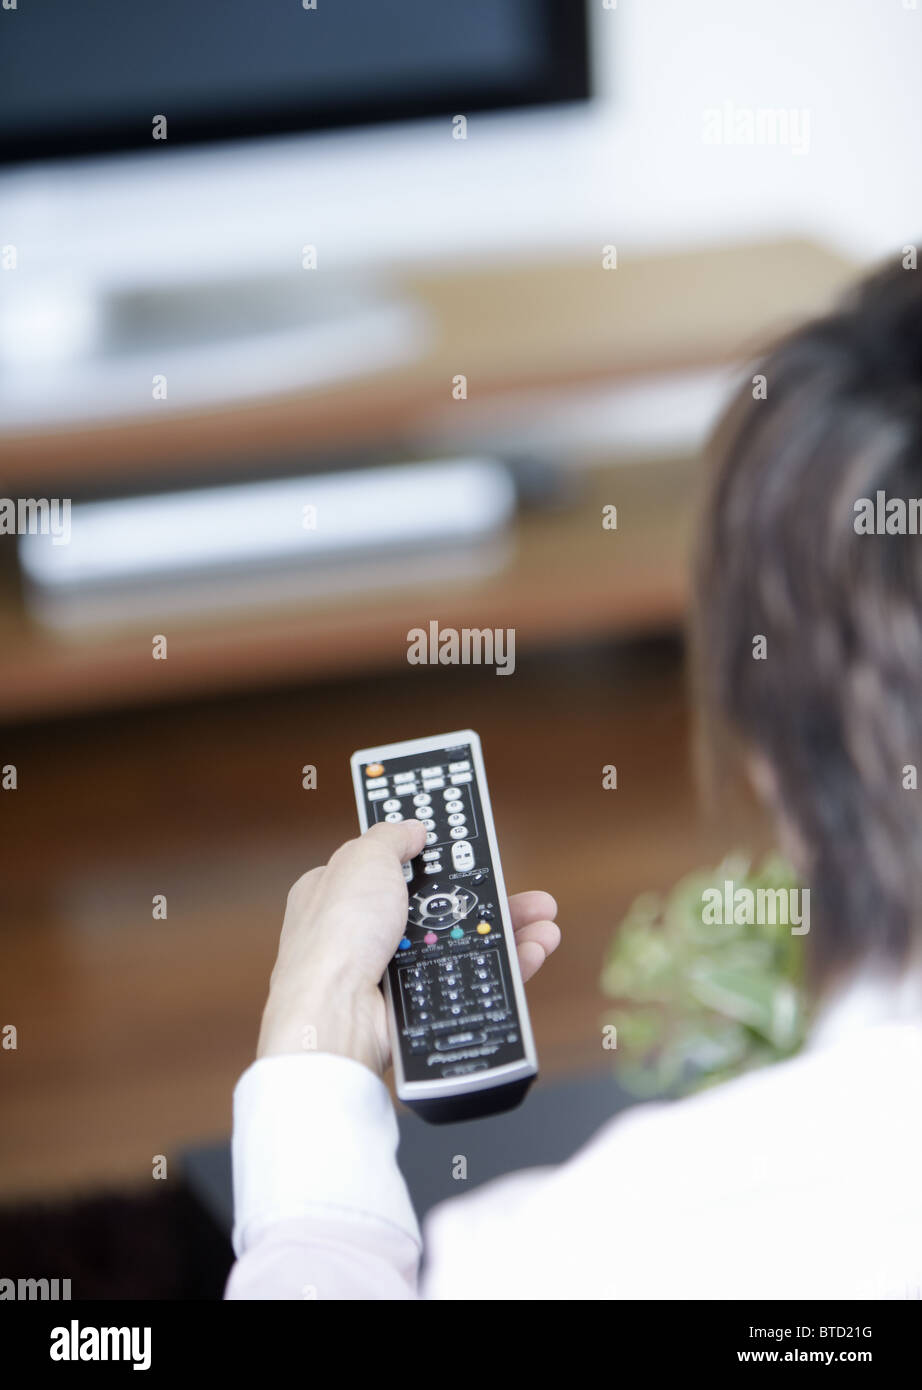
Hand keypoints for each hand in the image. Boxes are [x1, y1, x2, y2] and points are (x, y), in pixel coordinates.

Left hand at [257, 821, 559, 1075]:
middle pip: (436, 905)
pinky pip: (466, 979)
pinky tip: (530, 951)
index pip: (390, 865)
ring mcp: (389, 967)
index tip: (465, 849)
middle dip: (484, 897)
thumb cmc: (337, 936)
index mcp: (339, 890)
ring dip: (503, 931)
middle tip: (522, 892)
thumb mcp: (363, 859)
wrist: (336, 1013)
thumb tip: (411, 827)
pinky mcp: (412, 1002)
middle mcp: (363, 929)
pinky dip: (500, 967)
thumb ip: (390, 837)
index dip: (429, 855)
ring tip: (542, 922)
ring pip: (458, 944)